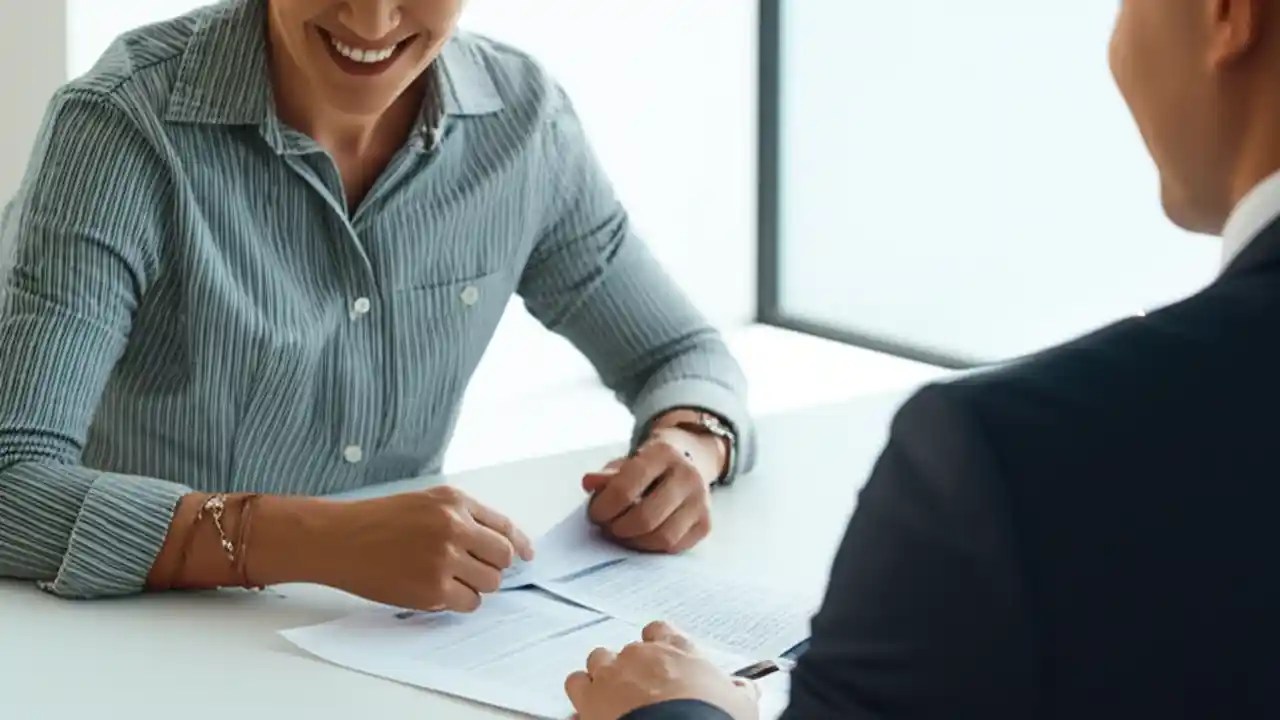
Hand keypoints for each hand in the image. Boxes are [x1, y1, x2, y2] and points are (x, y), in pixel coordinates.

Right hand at [321, 486, 532, 611]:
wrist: (338, 539)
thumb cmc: (377, 520)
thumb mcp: (426, 501)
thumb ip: (463, 517)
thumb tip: (500, 543)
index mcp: (454, 502)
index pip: (504, 526)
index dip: (520, 544)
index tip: (526, 555)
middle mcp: (454, 527)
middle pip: (503, 557)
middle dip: (494, 566)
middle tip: (474, 569)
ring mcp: (444, 559)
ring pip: (489, 583)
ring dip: (476, 586)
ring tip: (449, 579)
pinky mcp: (431, 589)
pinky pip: (467, 603)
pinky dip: (459, 601)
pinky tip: (437, 590)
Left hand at [565, 622, 759, 719]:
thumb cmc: (710, 718)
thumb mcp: (739, 704)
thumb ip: (738, 690)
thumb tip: (745, 688)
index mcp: (677, 650)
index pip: (660, 630)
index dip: (658, 645)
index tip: (663, 660)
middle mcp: (641, 655)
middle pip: (627, 649)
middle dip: (630, 667)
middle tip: (640, 690)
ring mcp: (611, 674)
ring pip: (597, 660)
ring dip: (601, 676)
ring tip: (611, 697)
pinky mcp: (587, 699)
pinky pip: (575, 686)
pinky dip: (581, 697)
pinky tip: (590, 711)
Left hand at [582, 429, 713, 553]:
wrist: (689, 461)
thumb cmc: (648, 467)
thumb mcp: (625, 463)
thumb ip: (606, 475)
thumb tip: (589, 483)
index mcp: (662, 454)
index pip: (626, 489)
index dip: (604, 508)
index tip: (595, 514)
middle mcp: (687, 476)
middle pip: (645, 518)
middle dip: (618, 529)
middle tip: (607, 527)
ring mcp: (700, 501)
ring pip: (662, 537)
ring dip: (634, 542)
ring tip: (622, 534)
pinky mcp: (705, 523)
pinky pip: (674, 547)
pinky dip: (652, 548)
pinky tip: (642, 537)